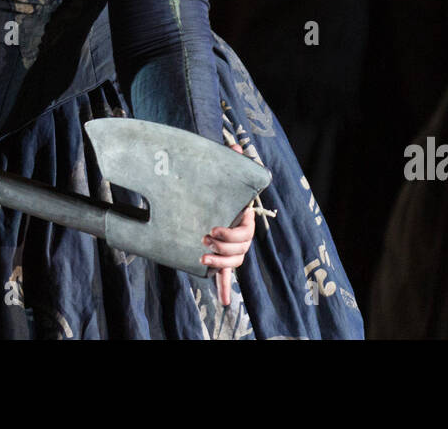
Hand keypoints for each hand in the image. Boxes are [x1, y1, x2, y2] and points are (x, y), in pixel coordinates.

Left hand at [202, 142, 256, 305]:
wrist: (211, 195)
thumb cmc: (220, 185)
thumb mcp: (225, 173)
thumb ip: (232, 159)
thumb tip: (235, 145)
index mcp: (244, 218)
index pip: (245, 232)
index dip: (230, 234)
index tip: (212, 229)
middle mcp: (241, 236)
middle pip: (241, 250)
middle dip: (223, 248)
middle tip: (203, 240)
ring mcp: (232, 248)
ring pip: (234, 262)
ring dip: (221, 264)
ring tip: (202, 257)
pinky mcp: (221, 256)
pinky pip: (228, 275)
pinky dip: (226, 287)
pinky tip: (225, 301)